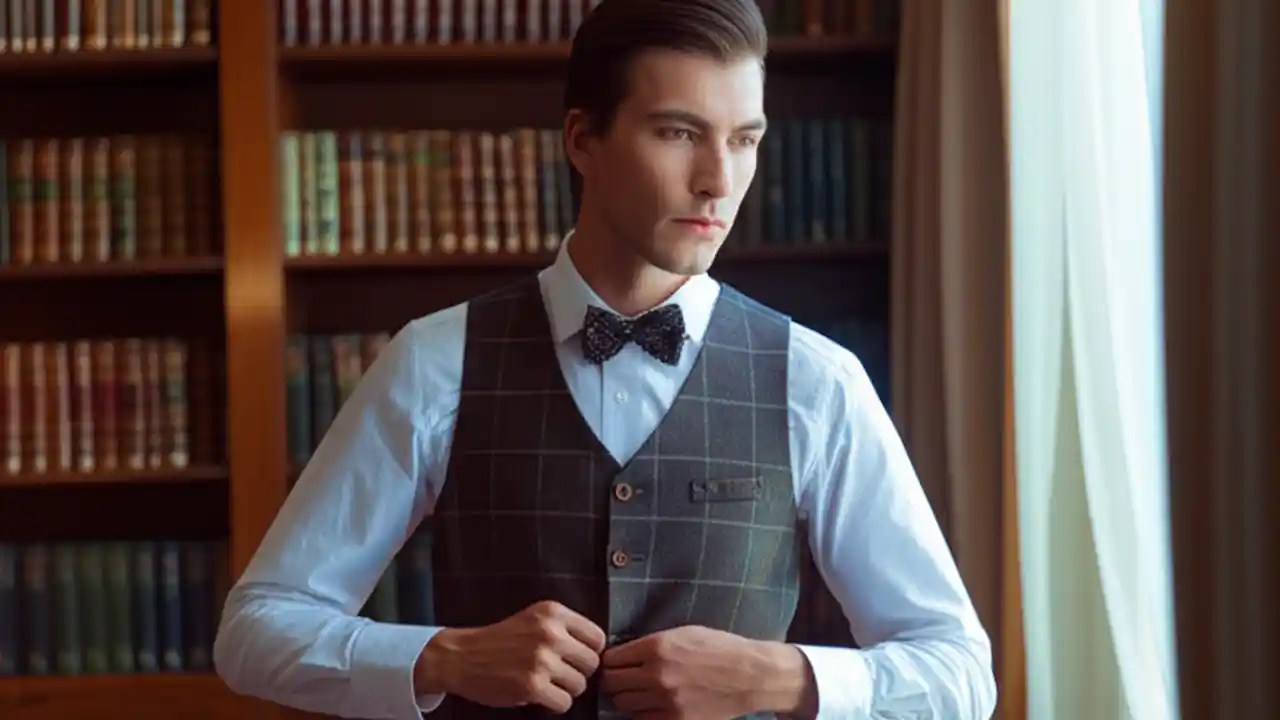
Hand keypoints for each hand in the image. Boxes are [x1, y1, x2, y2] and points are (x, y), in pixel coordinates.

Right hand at [414, 600, 606, 713]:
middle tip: (560, 673)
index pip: (597, 637)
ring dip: (565, 689)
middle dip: (579, 672)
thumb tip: (597, 651)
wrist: (463, 656)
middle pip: (592, 663)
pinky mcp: (531, 685)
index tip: (577, 658)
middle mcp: (549, 633)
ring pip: (580, 685)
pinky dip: (555, 703)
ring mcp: (541, 660)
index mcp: (552, 613)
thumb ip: (564, 628)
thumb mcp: (533, 618)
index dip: (589, 652)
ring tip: (546, 683)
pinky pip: (564, 703)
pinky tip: (539, 694)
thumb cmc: (500, 640)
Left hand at [599, 626, 816, 719]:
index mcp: (657, 647)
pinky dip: (641, 713)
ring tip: (637, 691)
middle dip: (613, 680)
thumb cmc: (719, 648)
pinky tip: (652, 704)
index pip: (611, 659)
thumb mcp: (682, 633)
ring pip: (623, 705)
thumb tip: (624, 654)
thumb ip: (650, 644)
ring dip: (626, 698)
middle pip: (612, 684)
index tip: (615, 662)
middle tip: (621, 678)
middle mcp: (656, 674)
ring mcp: (665, 701)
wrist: (750, 675)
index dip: (610, 661)